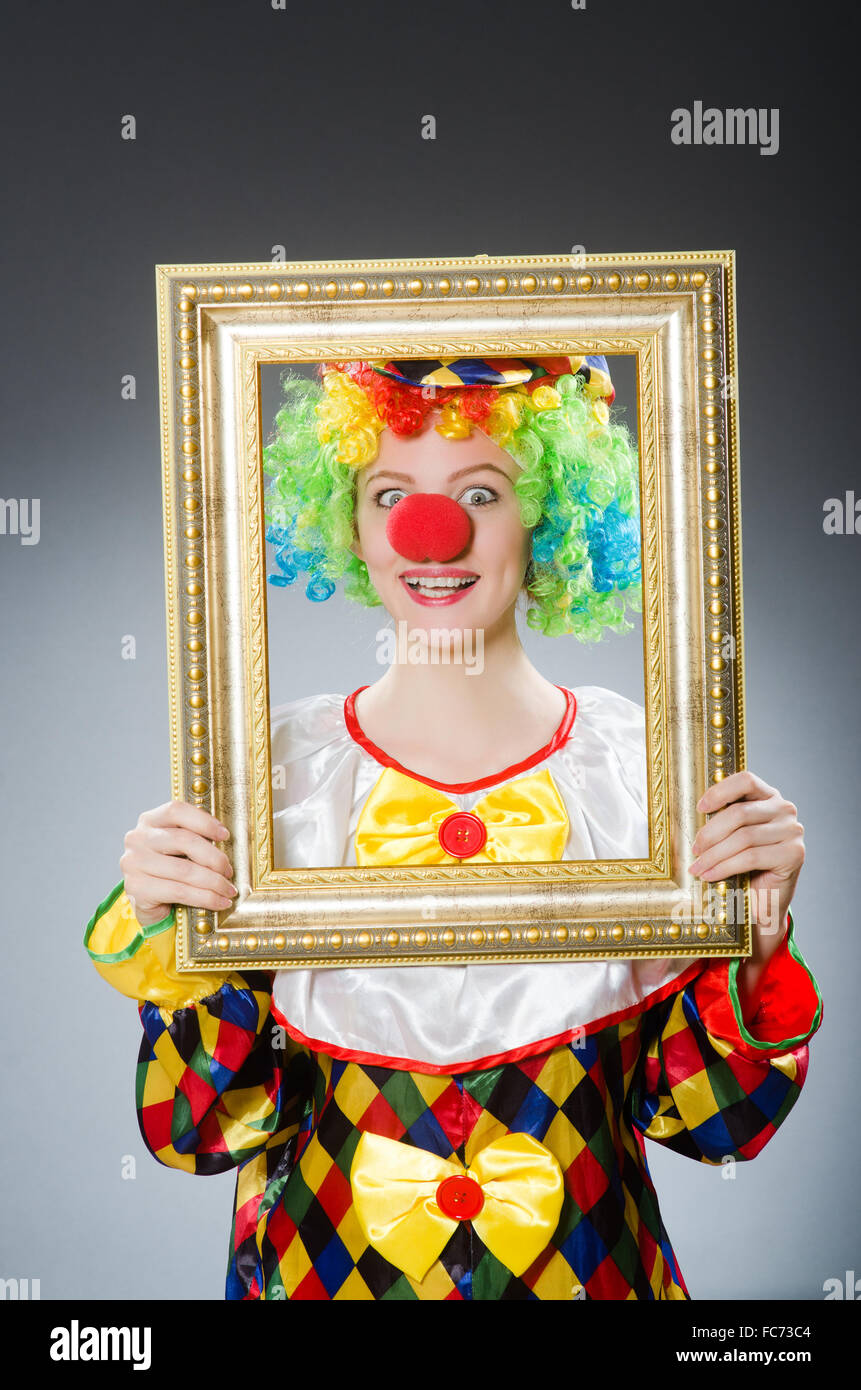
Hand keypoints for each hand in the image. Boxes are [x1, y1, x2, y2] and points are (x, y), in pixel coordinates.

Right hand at [119, 800, 236, 927]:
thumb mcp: (178, 849)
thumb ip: (194, 839)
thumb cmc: (168, 871)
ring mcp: (134, 864)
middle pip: (184, 840)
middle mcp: (137, 839)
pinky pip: (180, 892)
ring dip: (214, 882)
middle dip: (214, 858)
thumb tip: (226, 842)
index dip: (204, 821)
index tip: (225, 835)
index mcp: (149, 821)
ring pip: (184, 870)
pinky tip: (219, 902)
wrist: (147, 903)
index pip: (176, 810)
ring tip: (228, 889)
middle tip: (229, 870)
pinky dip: (205, 898)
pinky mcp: (137, 888)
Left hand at [689, 771, 804, 1002]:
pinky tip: (710, 875)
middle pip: (740, 813)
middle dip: (710, 833)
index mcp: (769, 797)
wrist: (762, 903)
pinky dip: (725, 866)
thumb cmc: (743, 867)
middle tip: (693, 850)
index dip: (720, 791)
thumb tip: (687, 814)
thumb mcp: (730, 837)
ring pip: (743, 837)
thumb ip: (721, 821)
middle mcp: (785, 810)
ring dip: (714, 854)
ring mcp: (793, 831)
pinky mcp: (794, 854)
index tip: (699, 808)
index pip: (746, 780)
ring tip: (697, 867)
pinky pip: (751, 856)